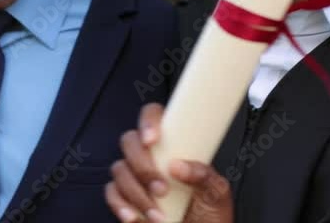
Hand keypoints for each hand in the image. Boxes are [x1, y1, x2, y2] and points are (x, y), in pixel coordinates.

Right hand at [104, 103, 233, 222]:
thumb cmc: (209, 214)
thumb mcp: (217, 191)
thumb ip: (204, 175)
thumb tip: (180, 166)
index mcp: (175, 146)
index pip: (154, 116)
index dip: (148, 121)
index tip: (152, 139)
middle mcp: (152, 157)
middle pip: (130, 141)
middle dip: (143, 167)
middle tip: (161, 188)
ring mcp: (136, 176)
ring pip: (120, 169)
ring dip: (137, 194)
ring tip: (158, 214)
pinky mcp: (125, 197)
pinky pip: (112, 193)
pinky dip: (122, 206)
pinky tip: (136, 217)